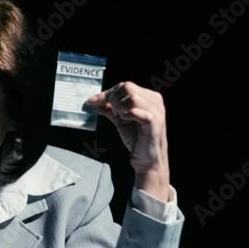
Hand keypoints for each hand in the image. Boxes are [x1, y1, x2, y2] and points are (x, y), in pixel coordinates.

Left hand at [86, 81, 169, 198]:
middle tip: (110, 112)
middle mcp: (155, 101)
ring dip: (120, 106)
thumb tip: (95, 101)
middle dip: (112, 98)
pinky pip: (139, 111)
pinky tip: (126, 118)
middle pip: (127, 87)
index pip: (124, 86)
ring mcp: (156, 111)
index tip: (92, 101)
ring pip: (132, 97)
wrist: (147, 161)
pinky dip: (129, 113)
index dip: (106, 93)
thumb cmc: (137, 139)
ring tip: (121, 117)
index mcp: (149, 98)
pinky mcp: (153, 123)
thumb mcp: (121, 121)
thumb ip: (110, 110)